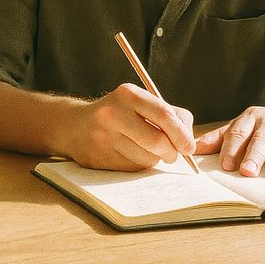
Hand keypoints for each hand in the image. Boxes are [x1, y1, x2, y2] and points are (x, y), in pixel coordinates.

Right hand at [62, 83, 194, 170]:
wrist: (75, 125)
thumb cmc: (119, 113)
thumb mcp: (140, 103)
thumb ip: (170, 115)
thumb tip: (189, 141)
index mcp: (128, 94)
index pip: (164, 115)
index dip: (182, 134)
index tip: (189, 146)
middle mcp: (113, 113)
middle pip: (158, 141)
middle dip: (172, 152)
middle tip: (173, 154)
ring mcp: (104, 137)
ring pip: (147, 158)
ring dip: (154, 159)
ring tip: (145, 149)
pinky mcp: (99, 157)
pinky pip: (133, 169)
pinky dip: (139, 165)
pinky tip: (129, 154)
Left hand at [195, 104, 264, 176]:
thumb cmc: (264, 126)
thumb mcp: (241, 127)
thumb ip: (219, 138)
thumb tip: (194, 149)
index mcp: (251, 118)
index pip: (239, 133)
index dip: (232, 149)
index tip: (225, 165)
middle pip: (262, 139)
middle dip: (254, 155)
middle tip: (247, 171)